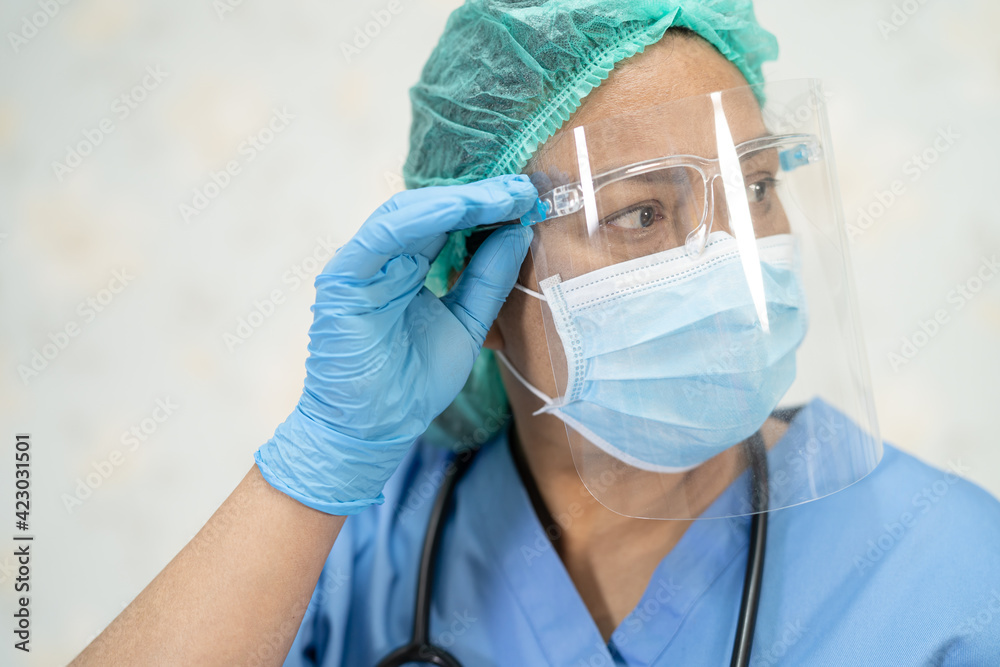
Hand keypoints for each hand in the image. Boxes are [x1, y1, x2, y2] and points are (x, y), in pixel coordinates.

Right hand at [254, 175, 537, 513]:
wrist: (373, 431)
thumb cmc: (412, 384)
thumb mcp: (466, 325)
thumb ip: (487, 281)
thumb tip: (519, 232)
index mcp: (409, 269)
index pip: (449, 225)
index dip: (489, 209)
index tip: (531, 201)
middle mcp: (384, 261)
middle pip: (432, 211)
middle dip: (481, 198)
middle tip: (524, 189)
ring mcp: (361, 266)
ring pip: (408, 213)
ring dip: (458, 200)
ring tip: (502, 196)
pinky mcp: (343, 278)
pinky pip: (383, 236)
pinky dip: (422, 217)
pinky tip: (459, 208)